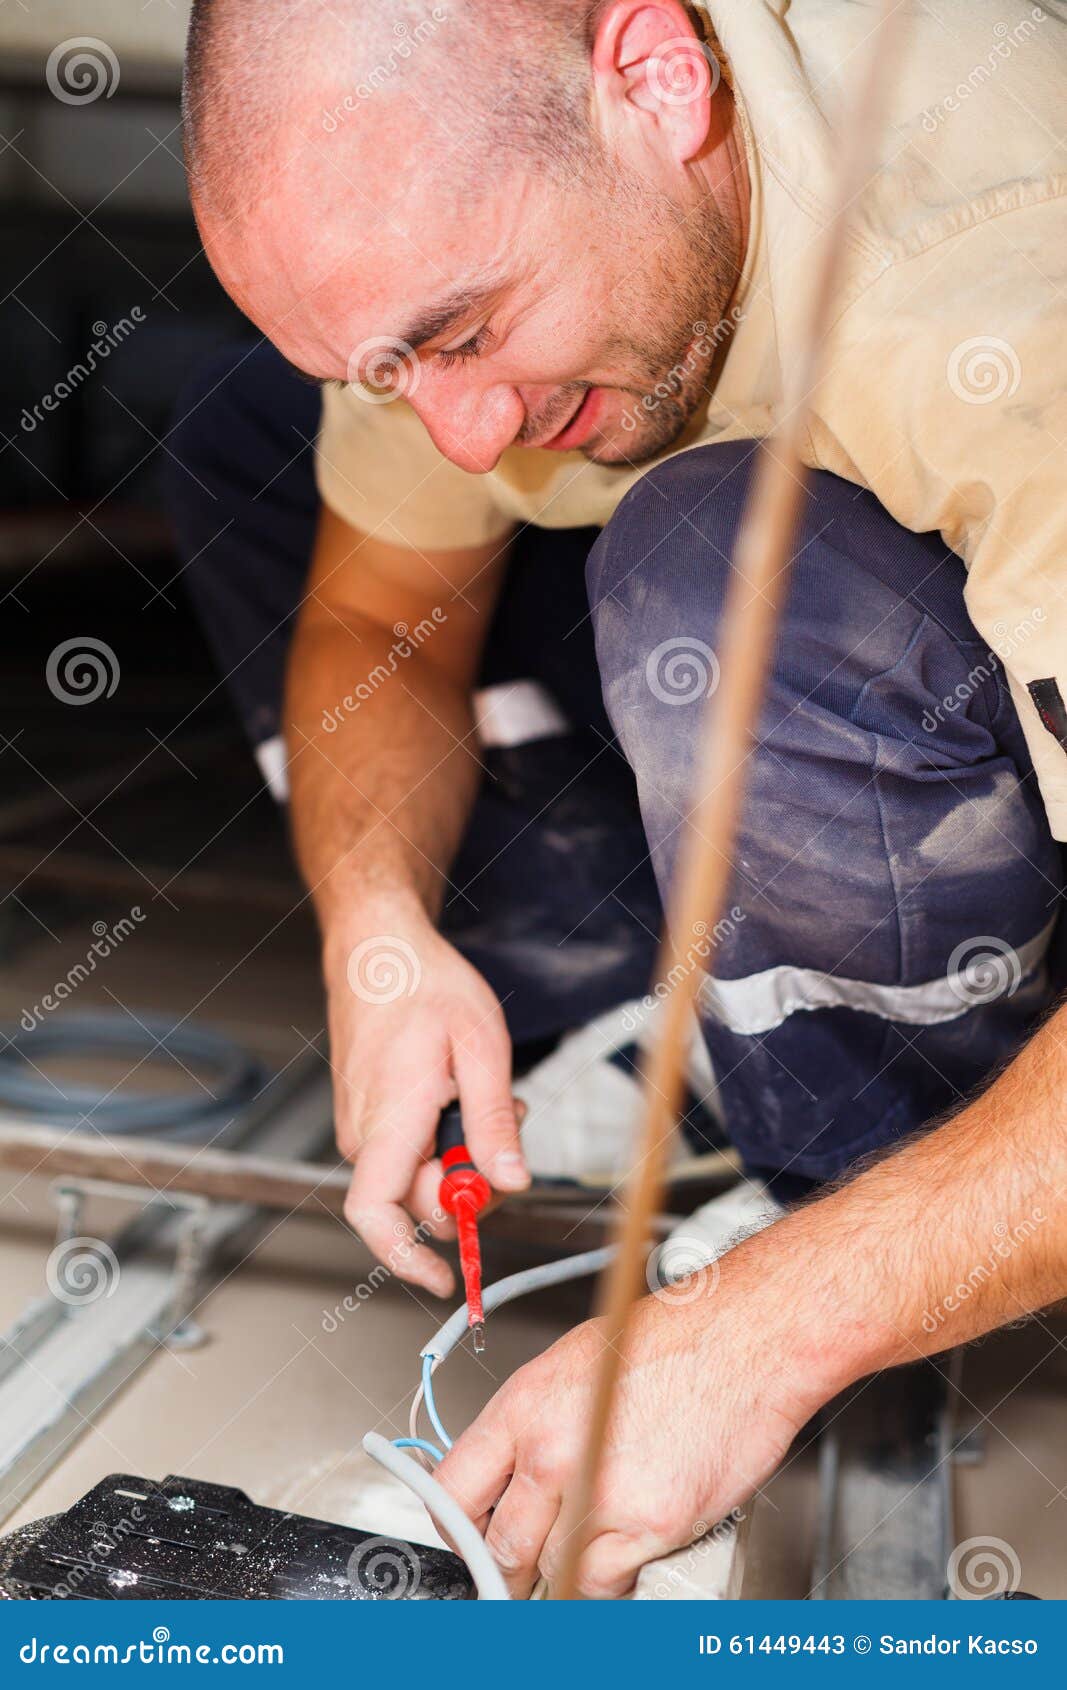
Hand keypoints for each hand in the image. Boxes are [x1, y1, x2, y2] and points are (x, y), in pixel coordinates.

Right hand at [325, 910, 528, 1294]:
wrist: (378, 950)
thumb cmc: (423, 985)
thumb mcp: (481, 1046)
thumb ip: (493, 1123)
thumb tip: (510, 1184)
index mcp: (389, 1120)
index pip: (377, 1216)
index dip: (408, 1259)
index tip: (449, 1277)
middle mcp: (364, 1133)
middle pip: (418, 1202)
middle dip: (469, 1187)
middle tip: (505, 1133)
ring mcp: (361, 1126)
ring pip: (417, 1177)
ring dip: (461, 1159)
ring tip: (487, 1098)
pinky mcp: (368, 1118)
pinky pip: (408, 1154)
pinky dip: (444, 1141)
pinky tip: (463, 1097)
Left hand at [435, 1269, 813, 1597]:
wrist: (744, 1339)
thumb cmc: (673, 1342)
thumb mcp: (574, 1365)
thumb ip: (535, 1426)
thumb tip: (512, 1476)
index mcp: (524, 1404)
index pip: (452, 1490)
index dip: (454, 1529)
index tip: (463, 1545)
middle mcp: (551, 1450)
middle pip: (499, 1545)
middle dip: (507, 1567)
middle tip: (517, 1571)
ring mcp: (598, 1492)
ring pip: (553, 1569)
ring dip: (565, 1570)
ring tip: (590, 1543)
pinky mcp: (647, 1525)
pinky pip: (605, 1584)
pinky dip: (610, 1582)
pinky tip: (624, 1552)